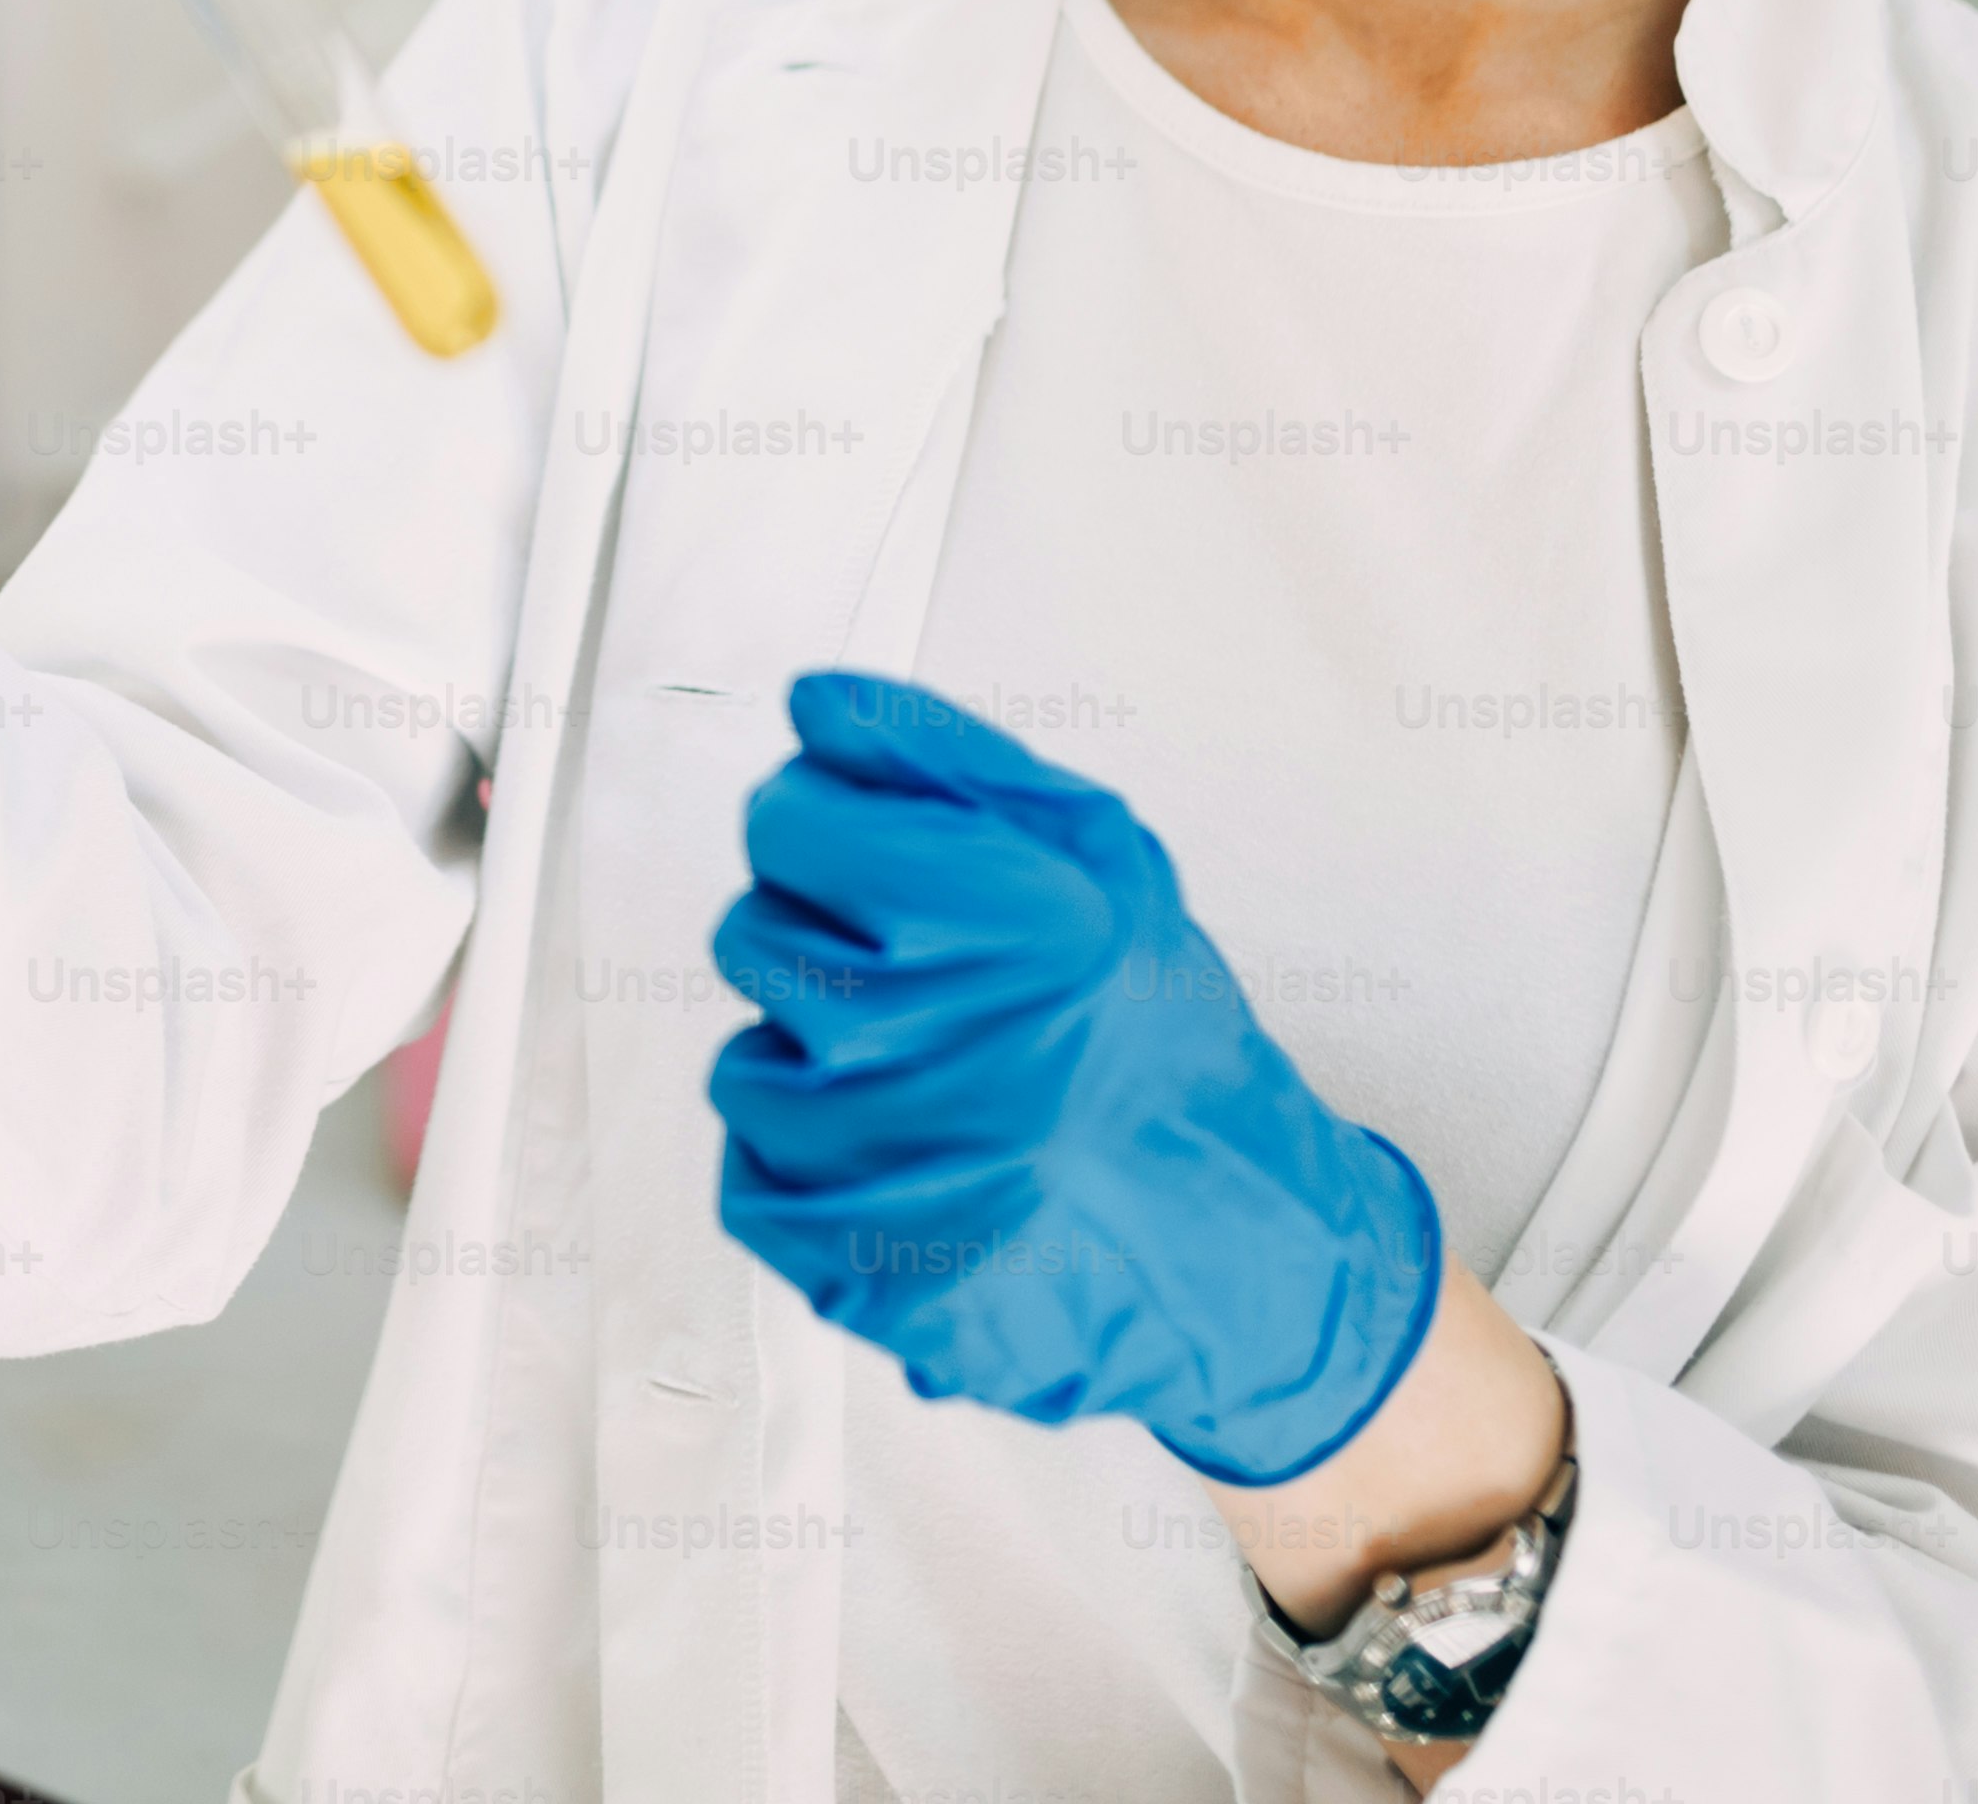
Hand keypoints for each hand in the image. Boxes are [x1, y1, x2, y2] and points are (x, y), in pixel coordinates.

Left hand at [708, 673, 1441, 1487]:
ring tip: (930, 1084)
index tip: (865, 854)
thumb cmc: (1161, 1041)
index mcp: (1016, 927)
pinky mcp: (858, 1272)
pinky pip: (752, 1178)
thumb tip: (815, 705)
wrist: (1234, 1248)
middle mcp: (946, 1049)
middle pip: (752, 936)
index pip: (792, 822)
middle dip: (821, 945)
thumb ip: (945, 761)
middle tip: (923, 987)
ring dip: (815, 1065)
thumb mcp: (1100, 858)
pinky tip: (913, 1164)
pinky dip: (812, 1169)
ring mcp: (894, 1174)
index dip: (820, 826)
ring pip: (744, 1066)